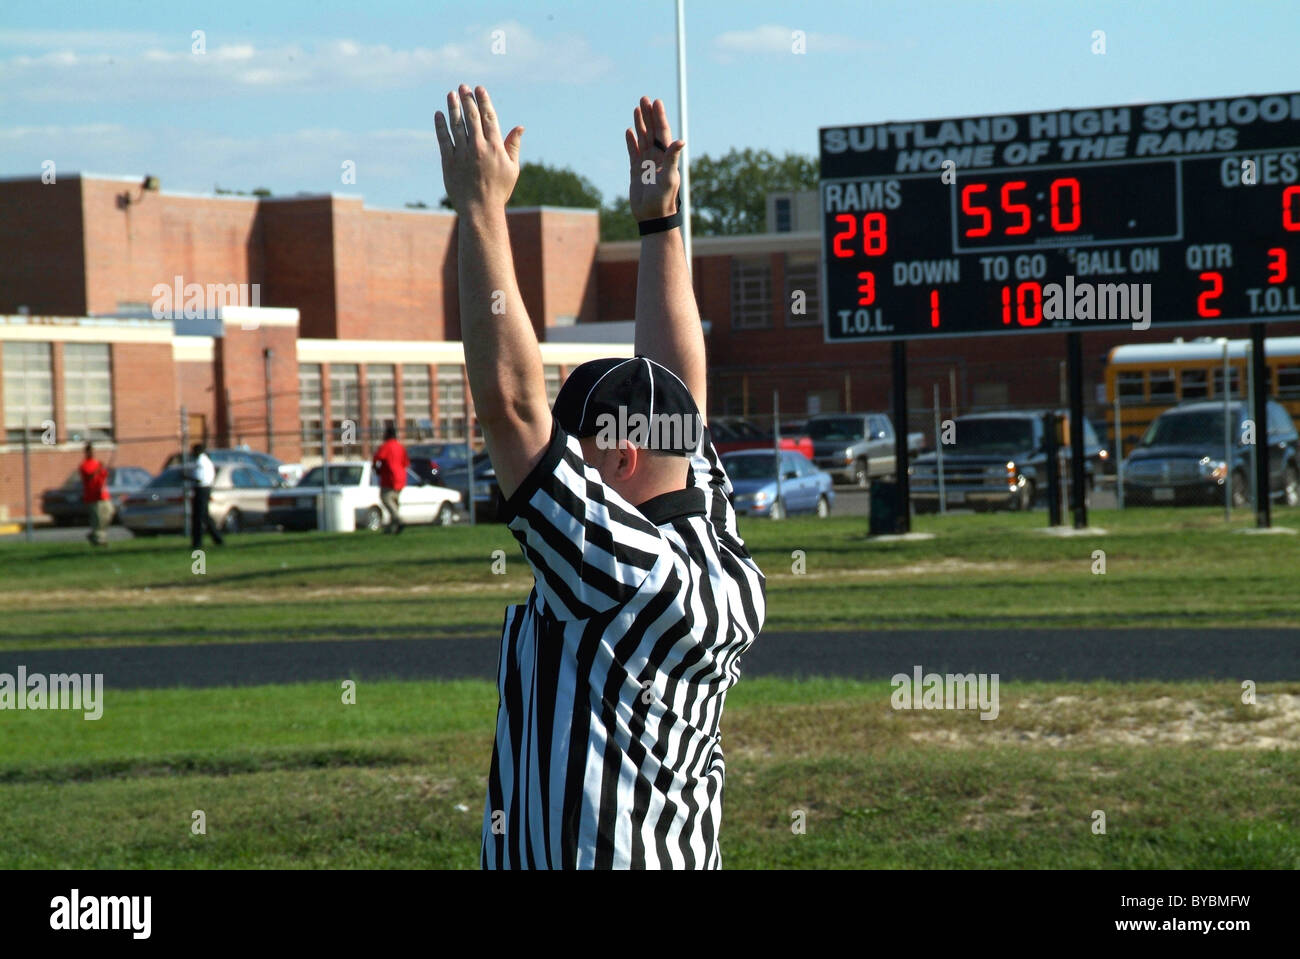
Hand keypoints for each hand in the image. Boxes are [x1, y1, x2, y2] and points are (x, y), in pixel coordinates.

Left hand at [435, 84, 523, 214]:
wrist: (480, 210)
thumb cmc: (498, 190)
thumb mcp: (512, 169)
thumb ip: (513, 146)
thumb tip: (520, 127)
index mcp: (495, 148)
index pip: (489, 118)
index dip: (484, 101)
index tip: (479, 89)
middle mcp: (479, 148)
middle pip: (472, 117)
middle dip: (467, 100)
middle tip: (463, 87)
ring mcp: (463, 154)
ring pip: (457, 125)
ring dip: (453, 108)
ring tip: (451, 94)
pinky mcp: (449, 162)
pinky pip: (444, 140)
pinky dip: (440, 126)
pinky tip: (439, 114)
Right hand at [626, 96, 684, 221]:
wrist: (653, 217)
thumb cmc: (664, 199)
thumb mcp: (669, 177)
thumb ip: (673, 158)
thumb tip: (681, 140)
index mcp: (666, 157)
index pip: (663, 132)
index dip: (659, 117)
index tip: (656, 102)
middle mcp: (656, 157)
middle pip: (652, 131)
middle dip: (648, 115)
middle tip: (644, 98)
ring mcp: (646, 163)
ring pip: (642, 138)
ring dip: (639, 124)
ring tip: (636, 109)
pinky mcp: (636, 171)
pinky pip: (632, 152)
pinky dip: (631, 141)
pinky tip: (629, 131)